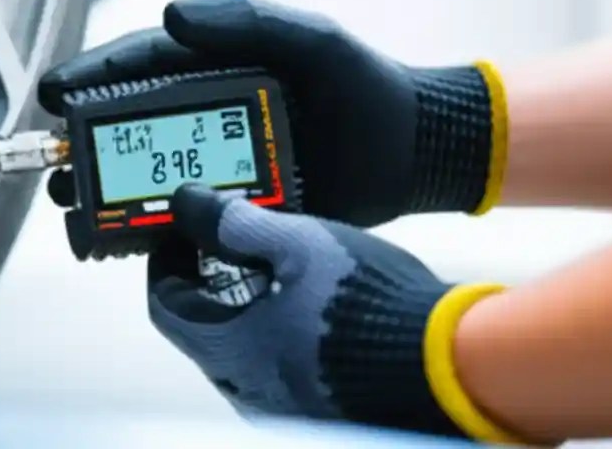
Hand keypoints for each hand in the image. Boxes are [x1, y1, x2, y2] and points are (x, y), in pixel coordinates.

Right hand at [39, 0, 505, 226]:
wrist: (413, 153)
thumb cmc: (363, 85)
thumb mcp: (309, 39)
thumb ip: (246, 21)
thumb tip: (172, 13)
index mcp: (213, 66)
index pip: (137, 66)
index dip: (89, 77)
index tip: (51, 91)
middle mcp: (204, 113)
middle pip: (126, 125)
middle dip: (81, 140)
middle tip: (52, 155)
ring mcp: (216, 163)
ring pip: (142, 174)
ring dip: (99, 187)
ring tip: (67, 199)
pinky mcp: (233, 207)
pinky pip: (176, 217)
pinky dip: (139, 228)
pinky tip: (110, 238)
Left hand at [150, 184, 516, 441]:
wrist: (446, 364)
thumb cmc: (365, 304)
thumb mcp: (296, 243)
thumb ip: (235, 224)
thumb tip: (186, 204)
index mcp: (227, 350)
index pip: (164, 305)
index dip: (165, 263)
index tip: (180, 233)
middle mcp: (246, 387)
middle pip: (201, 327)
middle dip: (206, 282)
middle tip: (224, 242)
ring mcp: (284, 403)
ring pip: (241, 348)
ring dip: (243, 306)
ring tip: (272, 264)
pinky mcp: (321, 407)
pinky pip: (279, 365)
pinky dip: (277, 330)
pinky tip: (309, 301)